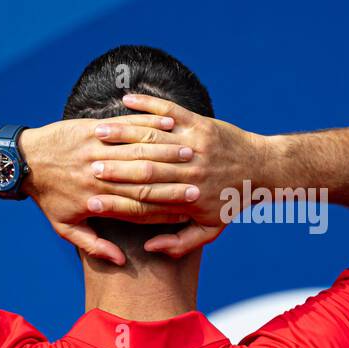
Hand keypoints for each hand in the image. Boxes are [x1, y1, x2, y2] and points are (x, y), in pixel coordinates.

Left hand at [19, 116, 197, 263]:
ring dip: (167, 150)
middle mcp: (99, 175)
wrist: (23, 160)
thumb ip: (93, 245)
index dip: (166, 208)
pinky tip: (168, 125)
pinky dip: (148, 124)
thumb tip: (119, 260)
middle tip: (200, 180)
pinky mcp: (92, 129)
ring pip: (138, 150)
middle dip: (174, 179)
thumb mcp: (64, 226)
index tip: (189, 207)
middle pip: (144, 178)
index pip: (139, 207)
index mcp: (97, 200)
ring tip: (190, 151)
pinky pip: (125, 126)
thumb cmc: (46, 196)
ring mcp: (96, 149)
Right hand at [84, 92, 269, 256]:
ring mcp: (194, 143)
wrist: (262, 169)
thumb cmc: (232, 200)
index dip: (117, 201)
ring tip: (98, 133)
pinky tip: (127, 99)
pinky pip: (169, 109)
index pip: (145, 199)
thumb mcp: (211, 229)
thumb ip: (181, 243)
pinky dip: (148, 104)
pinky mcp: (199, 122)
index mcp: (188, 197)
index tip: (91, 200)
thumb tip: (150, 248)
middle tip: (87, 167)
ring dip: (123, 134)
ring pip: (152, 137)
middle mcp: (190, 170)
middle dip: (113, 168)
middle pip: (144, 168)